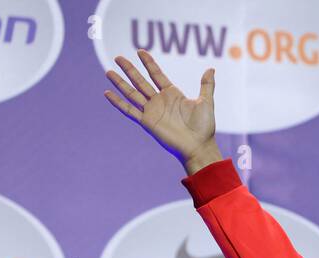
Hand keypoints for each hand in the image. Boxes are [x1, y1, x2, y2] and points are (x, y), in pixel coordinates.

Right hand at [104, 49, 220, 172]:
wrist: (198, 146)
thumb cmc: (204, 127)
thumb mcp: (206, 102)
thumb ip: (206, 85)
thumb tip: (211, 69)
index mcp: (172, 94)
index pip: (157, 74)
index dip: (148, 63)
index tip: (140, 51)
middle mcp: (160, 101)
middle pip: (140, 81)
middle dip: (129, 69)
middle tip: (118, 57)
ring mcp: (152, 111)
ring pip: (132, 93)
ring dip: (120, 83)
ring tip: (108, 71)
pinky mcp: (146, 122)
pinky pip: (129, 110)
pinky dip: (118, 102)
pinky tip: (107, 93)